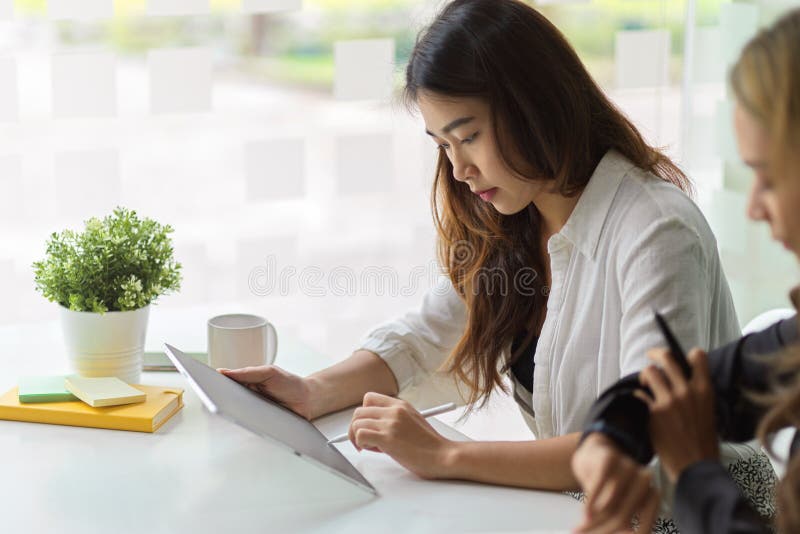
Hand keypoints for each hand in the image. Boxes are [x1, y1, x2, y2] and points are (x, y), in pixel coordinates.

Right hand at [218, 365, 314, 419]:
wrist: (308, 400)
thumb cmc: (289, 383)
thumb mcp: (269, 372)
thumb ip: (248, 372)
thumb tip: (223, 372)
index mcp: (245, 383)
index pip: (224, 384)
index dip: (211, 384)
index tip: (202, 383)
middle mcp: (245, 399)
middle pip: (227, 401)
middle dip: (218, 401)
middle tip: (212, 400)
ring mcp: (252, 413)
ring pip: (236, 416)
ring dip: (232, 414)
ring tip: (226, 411)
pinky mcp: (260, 426)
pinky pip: (249, 427)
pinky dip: (246, 425)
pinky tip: (245, 423)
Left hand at [347, 392, 455, 479]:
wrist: (443, 456)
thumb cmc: (429, 444)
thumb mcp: (413, 420)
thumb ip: (394, 418)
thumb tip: (373, 425)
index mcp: (400, 405)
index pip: (369, 399)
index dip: (365, 414)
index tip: (369, 427)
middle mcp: (394, 411)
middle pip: (359, 411)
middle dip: (357, 427)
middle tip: (366, 441)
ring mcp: (390, 424)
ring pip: (356, 423)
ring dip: (359, 437)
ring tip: (374, 447)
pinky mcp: (388, 438)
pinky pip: (360, 435)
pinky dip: (362, 444)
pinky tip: (375, 450)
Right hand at [572, 433, 659, 533]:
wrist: (597, 452)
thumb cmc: (610, 484)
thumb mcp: (619, 504)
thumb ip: (622, 520)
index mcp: (651, 496)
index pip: (643, 528)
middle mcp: (644, 481)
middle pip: (622, 517)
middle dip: (601, 531)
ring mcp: (628, 468)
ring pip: (609, 504)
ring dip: (592, 521)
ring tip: (578, 529)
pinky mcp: (610, 458)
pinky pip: (600, 484)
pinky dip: (591, 501)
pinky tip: (584, 513)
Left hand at [638, 348, 718, 482]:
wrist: (695, 466)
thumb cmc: (702, 441)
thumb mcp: (708, 411)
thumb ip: (696, 393)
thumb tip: (681, 379)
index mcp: (704, 390)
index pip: (697, 356)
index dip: (686, 354)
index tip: (677, 356)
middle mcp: (686, 391)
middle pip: (666, 357)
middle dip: (655, 354)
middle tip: (650, 357)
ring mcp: (669, 401)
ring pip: (649, 371)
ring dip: (645, 376)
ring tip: (646, 384)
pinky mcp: (654, 412)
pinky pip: (640, 393)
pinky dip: (639, 395)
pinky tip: (641, 400)